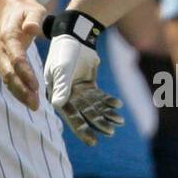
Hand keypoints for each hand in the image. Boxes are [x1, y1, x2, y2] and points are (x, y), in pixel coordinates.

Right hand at [0, 0, 47, 109]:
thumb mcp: (34, 10)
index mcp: (8, 37)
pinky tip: (27, 99)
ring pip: (7, 79)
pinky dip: (16, 89)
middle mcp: (0, 49)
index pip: (17, 59)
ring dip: (19, 93)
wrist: (11, 8)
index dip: (25, 74)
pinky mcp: (1, 62)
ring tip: (33, 105)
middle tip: (35, 104)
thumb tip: (31, 29)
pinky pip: (8, 78)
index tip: (36, 86)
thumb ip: (35, 20)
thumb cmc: (26, 11)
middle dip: (22, 90)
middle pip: (9, 73)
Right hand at [42, 10, 123, 143]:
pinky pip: (100, 97)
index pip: (71, 115)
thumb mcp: (63, 69)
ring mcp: (79, 91)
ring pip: (94, 106)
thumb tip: (59, 107)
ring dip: (106, 114)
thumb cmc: (65, 51)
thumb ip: (62, 87)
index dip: (81, 129)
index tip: (93, 141)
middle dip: (98, 123)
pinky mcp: (89, 84)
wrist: (74, 36)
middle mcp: (67, 96)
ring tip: (120, 121)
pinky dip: (109, 101)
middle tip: (111, 133)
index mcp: (57, 95)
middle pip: (84, 114)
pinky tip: (118, 105)